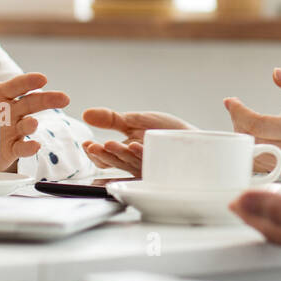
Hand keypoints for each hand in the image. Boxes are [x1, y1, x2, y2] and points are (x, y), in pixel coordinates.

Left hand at [0, 63, 68, 171]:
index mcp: (0, 95)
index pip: (17, 86)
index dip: (29, 82)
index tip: (42, 79)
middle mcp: (11, 111)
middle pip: (32, 103)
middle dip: (48, 100)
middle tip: (63, 98)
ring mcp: (14, 130)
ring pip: (28, 125)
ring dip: (32, 124)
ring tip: (33, 123)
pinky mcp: (12, 149)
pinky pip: (22, 148)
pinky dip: (29, 148)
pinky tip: (35, 146)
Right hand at [80, 108, 194, 175]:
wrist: (194, 137)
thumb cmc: (164, 131)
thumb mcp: (134, 121)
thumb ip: (111, 119)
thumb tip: (86, 113)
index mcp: (125, 154)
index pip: (105, 159)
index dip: (94, 153)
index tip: (87, 144)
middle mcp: (134, 164)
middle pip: (115, 162)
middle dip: (103, 155)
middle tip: (93, 146)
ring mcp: (149, 167)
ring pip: (131, 162)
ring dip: (119, 153)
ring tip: (108, 144)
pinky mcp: (164, 167)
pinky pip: (151, 161)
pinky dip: (141, 153)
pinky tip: (134, 145)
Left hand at [224, 68, 280, 182]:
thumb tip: (275, 73)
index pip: (258, 125)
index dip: (238, 112)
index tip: (230, 101)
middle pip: (251, 144)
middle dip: (237, 126)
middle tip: (237, 110)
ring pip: (256, 159)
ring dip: (245, 141)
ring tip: (246, 123)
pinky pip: (268, 168)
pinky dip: (256, 154)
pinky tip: (259, 140)